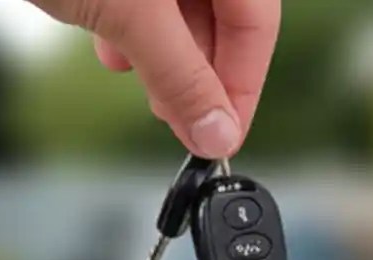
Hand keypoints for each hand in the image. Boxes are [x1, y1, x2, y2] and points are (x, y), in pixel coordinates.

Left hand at [28, 0, 280, 157]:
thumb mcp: (131, 16)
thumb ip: (181, 78)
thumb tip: (215, 130)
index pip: (257, 25)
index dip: (242, 86)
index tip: (222, 133)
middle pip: (225, 17)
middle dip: (202, 75)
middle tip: (184, 121)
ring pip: (185, 9)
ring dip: (168, 58)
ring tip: (147, 92)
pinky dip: (137, 29)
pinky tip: (114, 51)